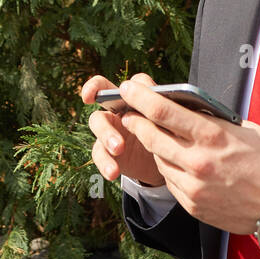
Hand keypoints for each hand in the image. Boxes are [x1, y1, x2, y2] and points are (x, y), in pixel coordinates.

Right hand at [81, 72, 166, 187]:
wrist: (168, 158)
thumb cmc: (169, 131)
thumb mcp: (168, 120)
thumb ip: (161, 109)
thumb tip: (161, 101)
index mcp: (130, 96)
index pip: (111, 85)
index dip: (95, 87)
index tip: (91, 97)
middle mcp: (115, 108)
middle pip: (99, 109)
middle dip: (104, 122)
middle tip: (118, 144)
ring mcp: (109, 127)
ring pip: (97, 125)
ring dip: (106, 138)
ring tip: (119, 152)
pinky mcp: (105, 148)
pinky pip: (98, 152)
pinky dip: (105, 163)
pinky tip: (112, 173)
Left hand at [115, 78, 259, 233]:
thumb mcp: (245, 129)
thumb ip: (212, 121)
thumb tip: (185, 110)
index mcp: (213, 136)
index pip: (163, 111)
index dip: (140, 97)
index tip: (128, 88)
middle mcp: (198, 162)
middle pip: (150, 136)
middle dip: (135, 120)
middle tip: (128, 111)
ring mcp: (194, 187)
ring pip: (158, 160)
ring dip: (152, 145)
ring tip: (152, 133)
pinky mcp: (194, 206)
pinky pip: (171, 181)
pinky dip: (168, 167)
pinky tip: (173, 159)